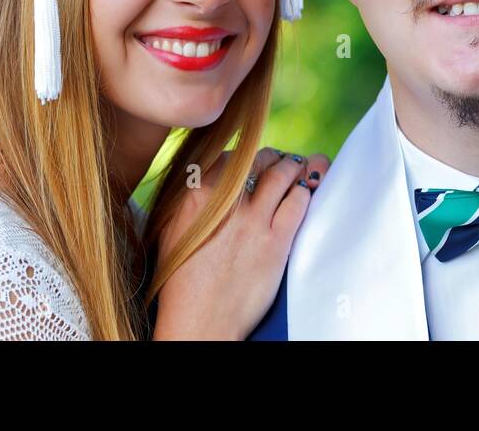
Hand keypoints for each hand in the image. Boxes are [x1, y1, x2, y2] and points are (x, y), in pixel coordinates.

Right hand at [152, 146, 330, 339]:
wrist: (200, 322)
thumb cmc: (182, 283)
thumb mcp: (172, 232)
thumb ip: (190, 199)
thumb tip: (203, 175)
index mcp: (197, 195)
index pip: (230, 156)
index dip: (246, 158)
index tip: (253, 164)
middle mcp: (226, 202)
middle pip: (260, 159)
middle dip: (273, 159)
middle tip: (280, 164)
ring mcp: (253, 221)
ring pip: (284, 173)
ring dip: (294, 168)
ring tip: (298, 171)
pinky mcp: (276, 241)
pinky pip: (299, 201)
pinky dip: (305, 190)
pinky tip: (306, 192)